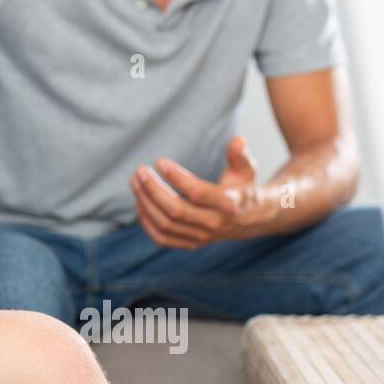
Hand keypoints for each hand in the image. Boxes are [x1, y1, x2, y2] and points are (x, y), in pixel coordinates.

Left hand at [130, 136, 264, 249]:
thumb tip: (238, 139)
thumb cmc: (241, 188)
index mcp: (229, 204)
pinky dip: (146, 222)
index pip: (198, 193)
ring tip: (135, 181)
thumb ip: (240, 155)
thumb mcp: (245, 170)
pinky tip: (140, 202)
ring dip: (145, 203)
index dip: (177, 177)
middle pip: (177, 210)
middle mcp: (214, 223)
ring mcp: (201, 237)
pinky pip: (162, 239)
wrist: (248, 220)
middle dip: (153, 189)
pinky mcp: (190, 244)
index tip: (160, 161)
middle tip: (140, 171)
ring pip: (166, 224)